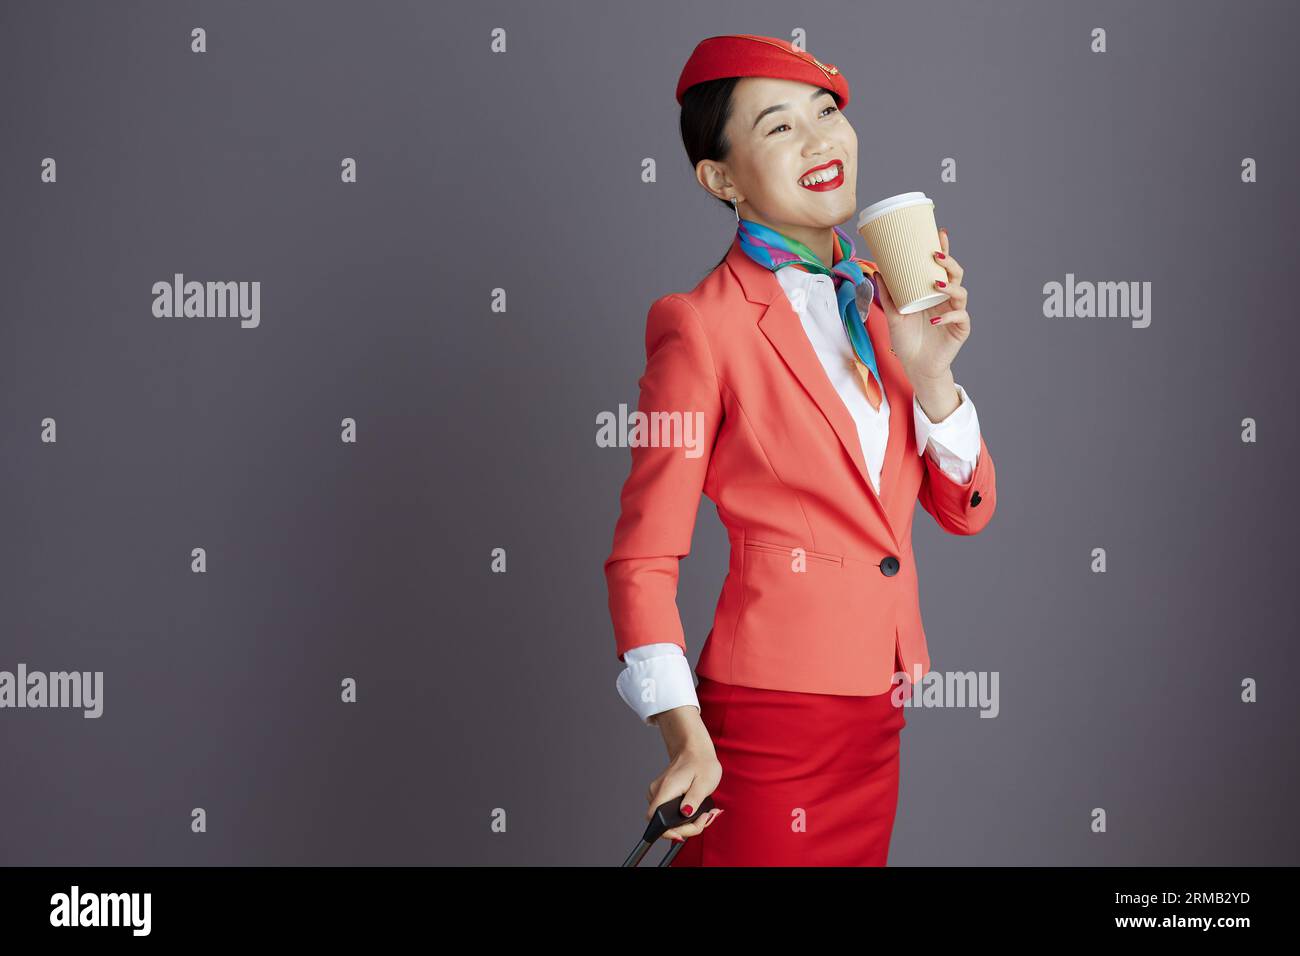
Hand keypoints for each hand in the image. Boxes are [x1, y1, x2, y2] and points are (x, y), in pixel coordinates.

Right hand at [646, 706, 723, 842]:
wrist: (695, 749)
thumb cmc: (701, 763)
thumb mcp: (704, 783)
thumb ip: (694, 799)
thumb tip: (685, 814)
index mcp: (666, 789)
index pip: (655, 819)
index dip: (668, 831)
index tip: (686, 832)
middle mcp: (657, 792)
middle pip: (664, 823)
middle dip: (687, 827)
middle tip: (706, 818)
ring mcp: (659, 794)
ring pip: (669, 819)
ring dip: (688, 822)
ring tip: (706, 813)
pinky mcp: (664, 795)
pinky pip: (671, 812)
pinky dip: (686, 816)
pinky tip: (699, 809)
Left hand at [866, 226, 970, 382]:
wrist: (916, 366)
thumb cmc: (907, 340)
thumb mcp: (893, 316)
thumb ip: (887, 296)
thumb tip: (877, 271)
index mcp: (934, 293)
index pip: (941, 268)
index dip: (944, 251)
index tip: (940, 234)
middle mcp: (947, 300)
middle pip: (956, 275)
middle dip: (949, 263)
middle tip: (936, 256)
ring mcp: (955, 313)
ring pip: (961, 293)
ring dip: (949, 287)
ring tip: (935, 285)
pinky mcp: (960, 329)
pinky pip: (959, 317)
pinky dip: (947, 316)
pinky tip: (935, 318)